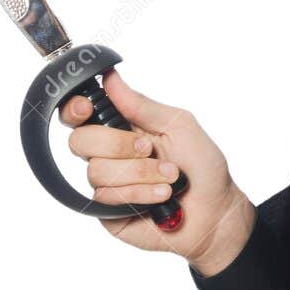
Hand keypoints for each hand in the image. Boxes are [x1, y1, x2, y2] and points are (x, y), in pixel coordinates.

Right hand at [59, 70, 255, 275]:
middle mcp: (109, 154)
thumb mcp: (178, 125)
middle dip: (117, 143)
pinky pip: (107, 197)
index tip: (87, 107)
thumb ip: (142, 105)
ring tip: (169, 177)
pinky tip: (161, 196)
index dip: (74, 108)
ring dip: (140, 172)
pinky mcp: (107, 211)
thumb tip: (111, 77)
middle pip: (79, 140)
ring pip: (96, 170)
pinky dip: (140, 193)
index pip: (80, 114)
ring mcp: (107, 184)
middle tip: (149, 148)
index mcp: (122, 127)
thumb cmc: (201, 166)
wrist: (215, 210)